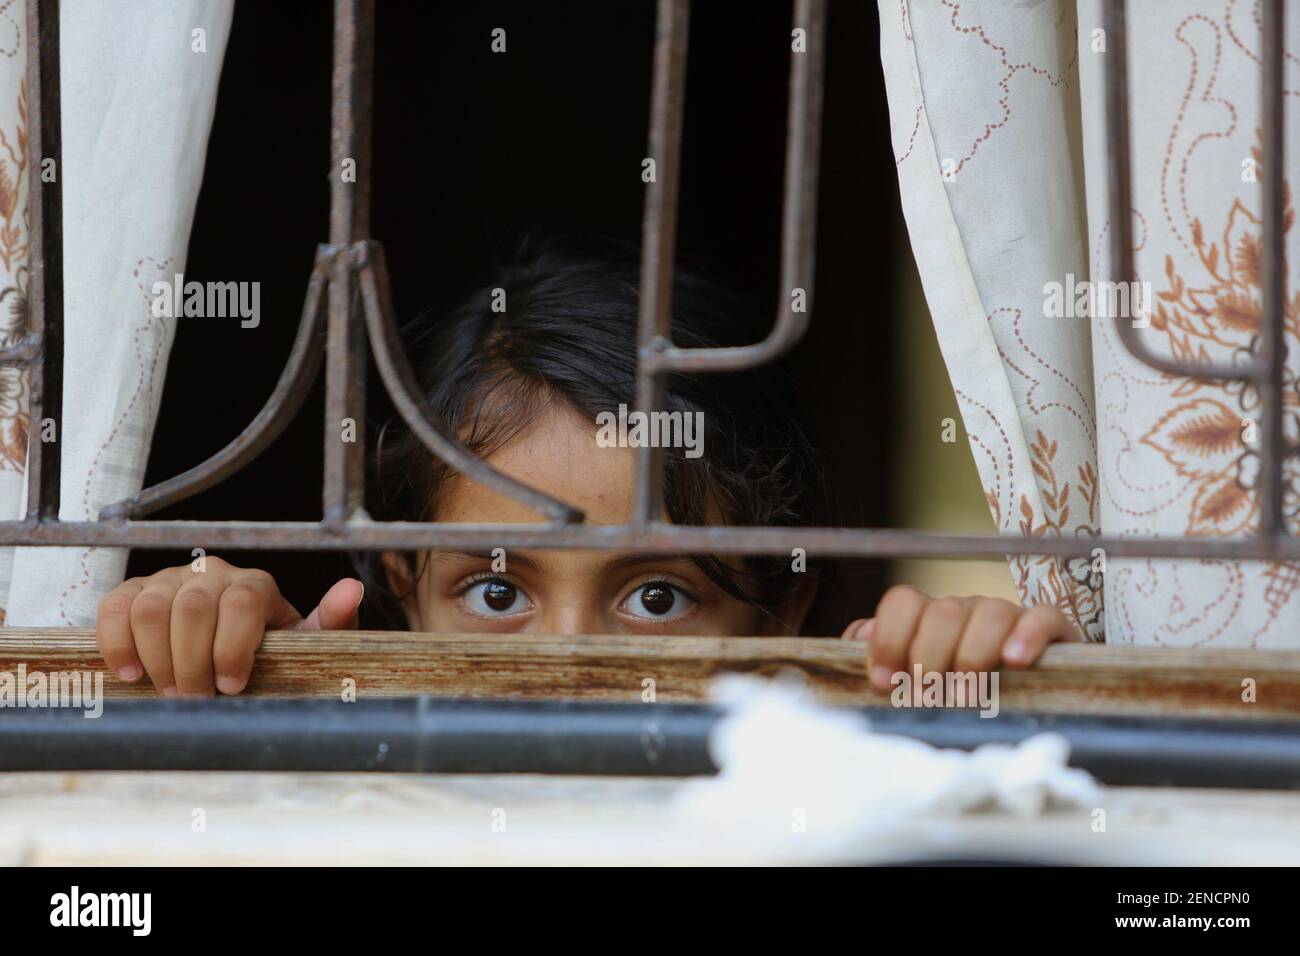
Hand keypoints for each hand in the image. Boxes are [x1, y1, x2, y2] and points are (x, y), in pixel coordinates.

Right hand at [95, 556, 362, 696]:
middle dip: (193, 661)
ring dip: (158, 657)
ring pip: (152, 607)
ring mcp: (170, 579)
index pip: (244, 601)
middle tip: (196, 698)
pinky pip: (114, 606)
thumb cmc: (268, 649)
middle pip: (194, 607)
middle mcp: (213, 573)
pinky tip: (132, 674)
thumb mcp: (304, 642)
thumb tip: (353, 589)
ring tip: (171, 693)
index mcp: (256, 585)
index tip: (231, 686)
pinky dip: (117, 641)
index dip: (234, 647)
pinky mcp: (133, 592)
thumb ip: (331, 620)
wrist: (226, 647)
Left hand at [840, 585, 1078, 690]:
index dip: (889, 639)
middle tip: (926, 696)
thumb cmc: (955, 694)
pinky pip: (1043, 617)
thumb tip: (860, 638)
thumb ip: (880, 655)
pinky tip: (1014, 661)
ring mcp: (1008, 616)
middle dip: (929, 656)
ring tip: (964, 697)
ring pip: (991, 611)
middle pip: (943, 611)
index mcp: (928, 617)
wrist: (1032, 700)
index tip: (884, 682)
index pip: (903, 601)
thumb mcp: (913, 681)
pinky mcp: (1052, 631)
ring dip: (973, 655)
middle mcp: (965, 610)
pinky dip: (1028, 635)